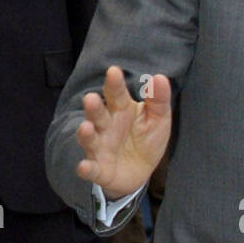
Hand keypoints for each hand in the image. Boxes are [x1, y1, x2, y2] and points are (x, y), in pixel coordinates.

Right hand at [75, 65, 170, 199]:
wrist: (140, 171)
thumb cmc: (147, 139)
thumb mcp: (158, 118)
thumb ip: (158, 100)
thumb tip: (160, 77)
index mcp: (120, 110)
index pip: (116, 95)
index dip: (114, 84)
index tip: (113, 71)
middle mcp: (106, 126)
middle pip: (98, 115)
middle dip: (94, 108)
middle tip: (91, 98)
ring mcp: (100, 148)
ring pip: (90, 139)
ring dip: (86, 134)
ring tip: (86, 127)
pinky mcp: (99, 170)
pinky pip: (92, 169)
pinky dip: (86, 168)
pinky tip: (83, 166)